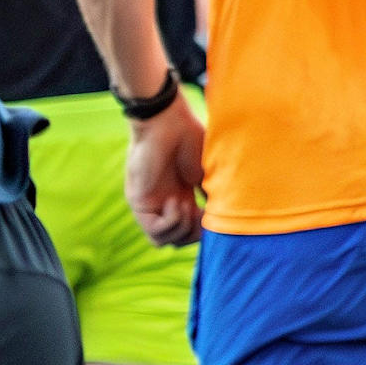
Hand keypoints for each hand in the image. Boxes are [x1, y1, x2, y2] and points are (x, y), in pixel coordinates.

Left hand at [125, 103, 205, 247]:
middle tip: (201, 210)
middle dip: (195, 234)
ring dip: (182, 229)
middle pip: (178, 241)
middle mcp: (165, 205)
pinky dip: (171, 222)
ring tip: (188, 205)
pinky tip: (176, 201)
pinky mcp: (138, 202)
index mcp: (183, 198)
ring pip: (163, 241)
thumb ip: (213, 196)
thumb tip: (226, 218)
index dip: (205, 231)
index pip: (191, 232)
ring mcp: (151, 205)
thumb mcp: (209, 173)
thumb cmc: (190, 139)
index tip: (214, 213)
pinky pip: (154, 232)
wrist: (168, 123)